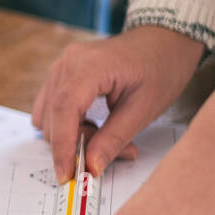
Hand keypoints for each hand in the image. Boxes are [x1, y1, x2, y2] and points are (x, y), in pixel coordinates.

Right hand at [33, 26, 204, 182]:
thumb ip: (114, 139)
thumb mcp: (144, 109)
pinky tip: (91, 125)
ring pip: (49, 114)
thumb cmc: (161, 67)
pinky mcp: (61, 72)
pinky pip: (51, 105)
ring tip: (104, 136)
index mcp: (90, 66)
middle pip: (54, 116)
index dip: (62, 147)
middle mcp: (68, 62)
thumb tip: (91, 167)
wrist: (165, 39)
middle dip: (75, 144)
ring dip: (71, 135)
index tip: (67, 175)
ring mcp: (61, 65)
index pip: (65, 111)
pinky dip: (66, 123)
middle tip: (108, 156)